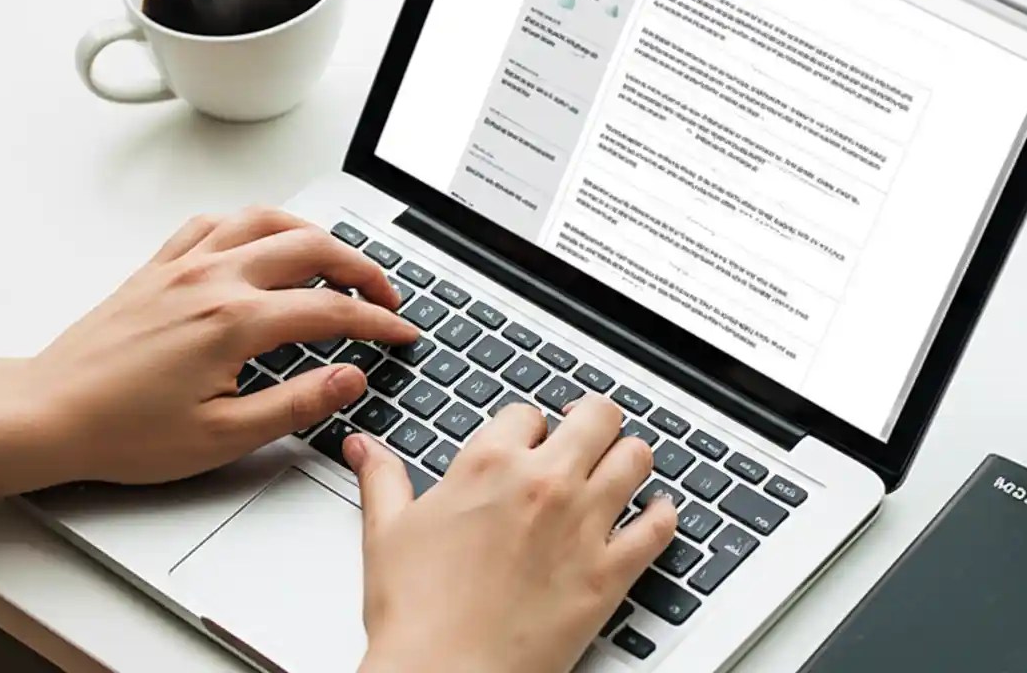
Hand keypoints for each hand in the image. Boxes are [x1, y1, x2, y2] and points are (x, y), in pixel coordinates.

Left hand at [0, 207, 415, 497]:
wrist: (48, 415)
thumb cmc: (123, 430)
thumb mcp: (223, 436)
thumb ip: (297, 403)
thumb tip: (350, 378)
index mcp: (234, 321)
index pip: (332, 309)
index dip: (379, 321)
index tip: (402, 331)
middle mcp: (212, 281)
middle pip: (311, 248)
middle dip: (361, 268)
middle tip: (384, 295)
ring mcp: (184, 267)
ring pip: (266, 221)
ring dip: (314, 233)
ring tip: (339, 259)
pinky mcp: (159, 268)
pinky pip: (215, 223)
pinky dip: (253, 224)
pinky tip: (263, 240)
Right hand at [349, 396, 677, 672]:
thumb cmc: (414, 614)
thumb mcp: (385, 534)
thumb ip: (382, 479)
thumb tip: (364, 448)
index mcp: (489, 464)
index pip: (529, 412)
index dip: (530, 427)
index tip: (529, 443)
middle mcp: (544, 483)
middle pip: (598, 416)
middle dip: (593, 422)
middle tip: (587, 437)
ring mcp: (583, 525)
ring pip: (636, 457)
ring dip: (629, 459)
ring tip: (620, 469)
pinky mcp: (610, 571)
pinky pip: (660, 525)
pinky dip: (663, 515)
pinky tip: (653, 514)